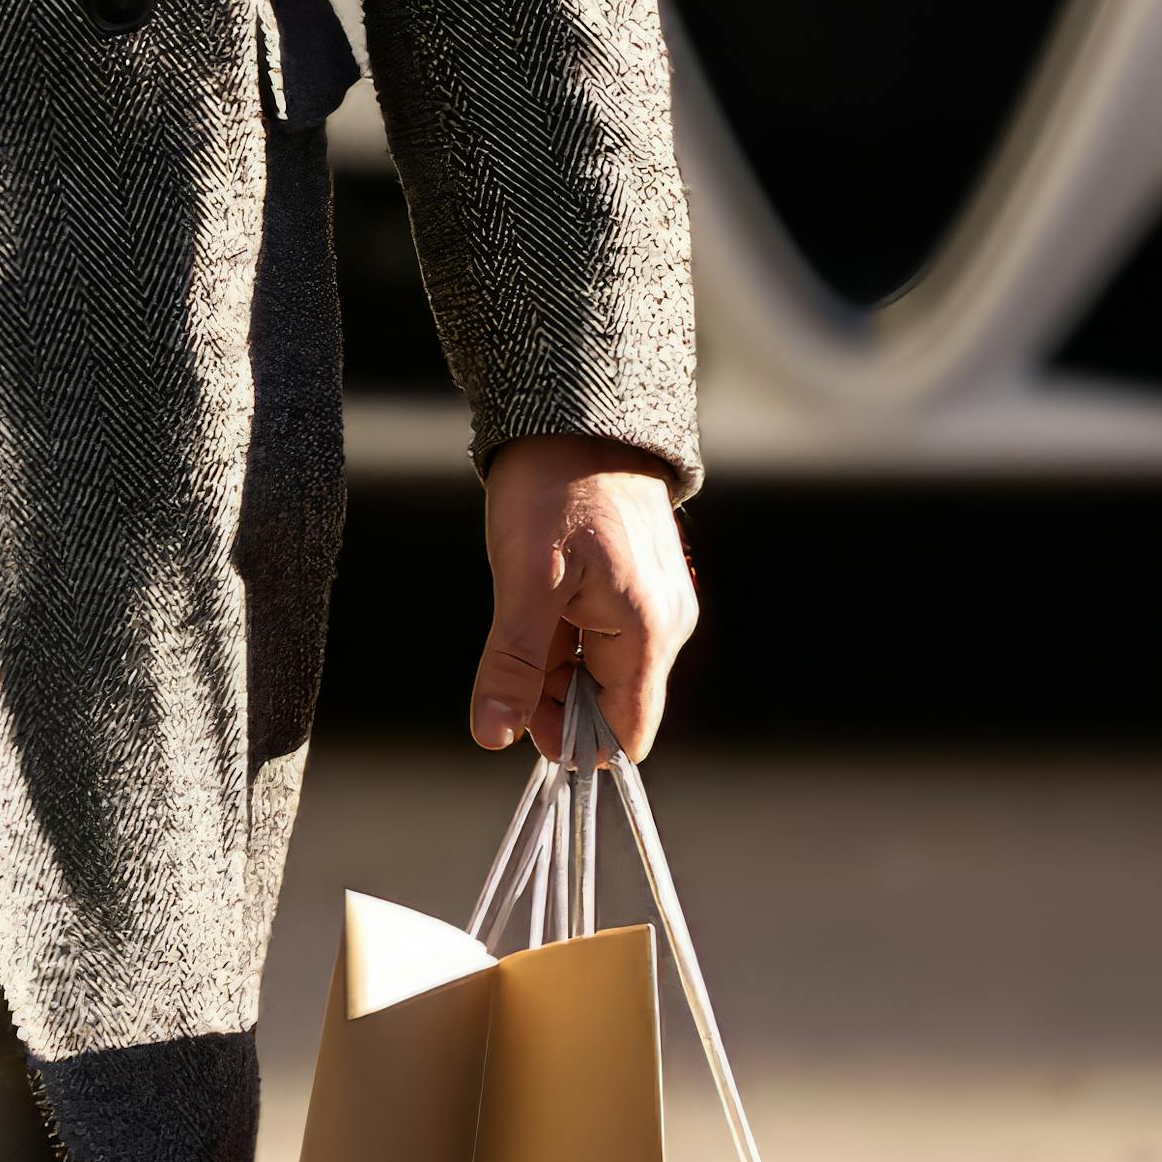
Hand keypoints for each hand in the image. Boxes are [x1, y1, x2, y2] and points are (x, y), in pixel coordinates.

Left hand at [473, 437, 699, 760]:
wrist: (579, 419)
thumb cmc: (554, 490)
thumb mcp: (524, 582)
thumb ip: (514, 664)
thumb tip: (495, 735)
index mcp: (649, 632)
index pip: (627, 732)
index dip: (574, 742)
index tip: (521, 725)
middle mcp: (666, 626)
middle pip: (609, 705)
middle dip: (555, 701)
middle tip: (506, 662)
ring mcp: (655, 605)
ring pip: (600, 672)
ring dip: (554, 667)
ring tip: (521, 617)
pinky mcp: (639, 588)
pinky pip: (603, 638)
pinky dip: (564, 639)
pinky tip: (537, 606)